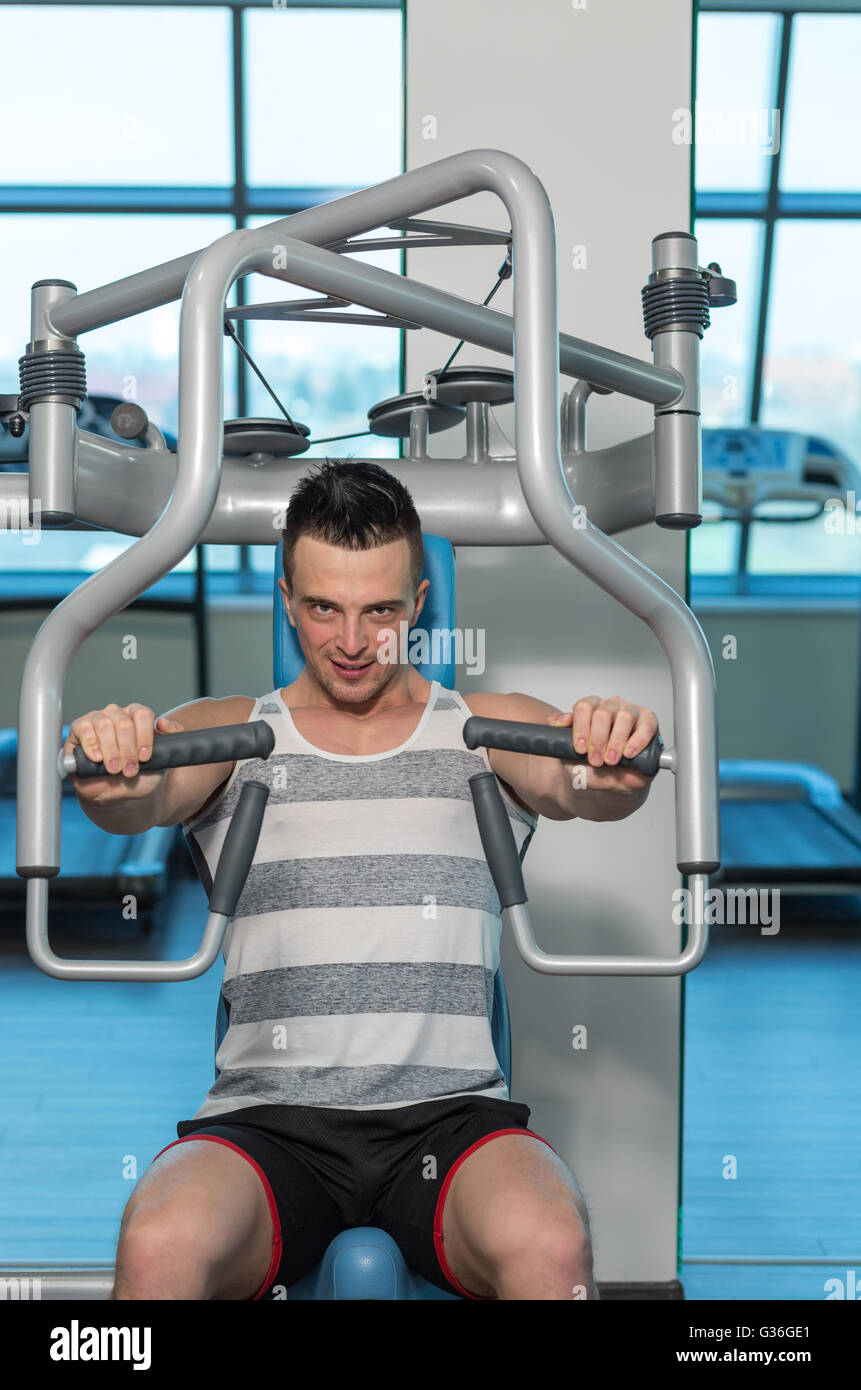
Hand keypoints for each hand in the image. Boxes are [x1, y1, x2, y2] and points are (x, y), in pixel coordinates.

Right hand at [65, 703, 183, 804]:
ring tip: (114, 769)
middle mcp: (117, 714)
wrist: (118, 794)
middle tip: (129, 770)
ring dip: (111, 751)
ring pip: (104, 725)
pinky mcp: (79, 729)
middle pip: (124, 722)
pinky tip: (97, 759)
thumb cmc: (139, 775)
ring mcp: (97, 719)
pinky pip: (84, 729)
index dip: (144, 736)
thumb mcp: (160, 761)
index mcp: (137, 716)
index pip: (142, 714)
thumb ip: (170, 740)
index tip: (145, 758)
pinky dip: (92, 745)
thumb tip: (164, 723)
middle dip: (128, 750)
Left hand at [547, 695, 658, 792]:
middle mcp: (610, 707)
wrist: (608, 785)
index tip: (580, 749)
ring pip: (624, 716)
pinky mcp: (649, 723)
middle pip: (603, 712)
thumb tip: (555, 721)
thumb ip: (560, 737)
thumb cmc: (590, 767)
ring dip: (616, 741)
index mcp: (590, 709)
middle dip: (598, 740)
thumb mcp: (569, 755)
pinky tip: (629, 753)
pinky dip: (637, 740)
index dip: (581, 728)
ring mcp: (630, 713)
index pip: (584, 707)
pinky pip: (646, 726)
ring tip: (612, 760)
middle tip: (596, 760)